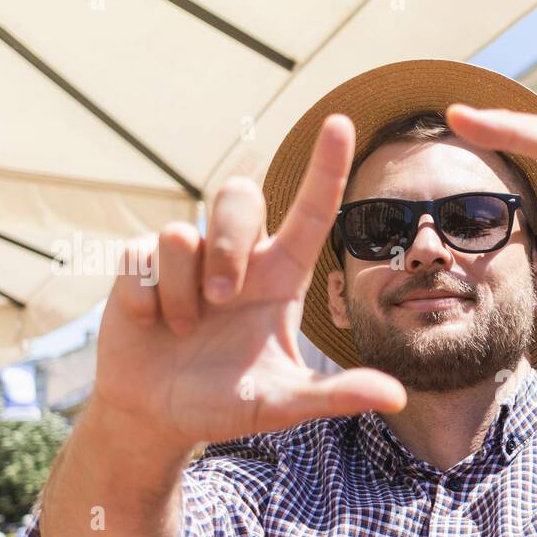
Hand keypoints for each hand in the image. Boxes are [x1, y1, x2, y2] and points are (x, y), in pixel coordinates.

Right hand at [92, 115, 405, 451]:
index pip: (311, 211)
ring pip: (185, 232)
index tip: (343, 122)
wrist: (158, 415)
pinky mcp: (140, 265)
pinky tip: (155, 325)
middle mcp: (238, 256)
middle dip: (228, 243)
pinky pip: (144, 259)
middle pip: (239, 196)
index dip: (326, 167)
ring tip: (184, 327)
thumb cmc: (227, 400)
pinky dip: (151, 303)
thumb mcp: (283, 403)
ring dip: (184, 288)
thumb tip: (397, 398)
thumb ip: (335, 396)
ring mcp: (187, 257)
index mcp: (280, 276)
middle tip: (222, 298)